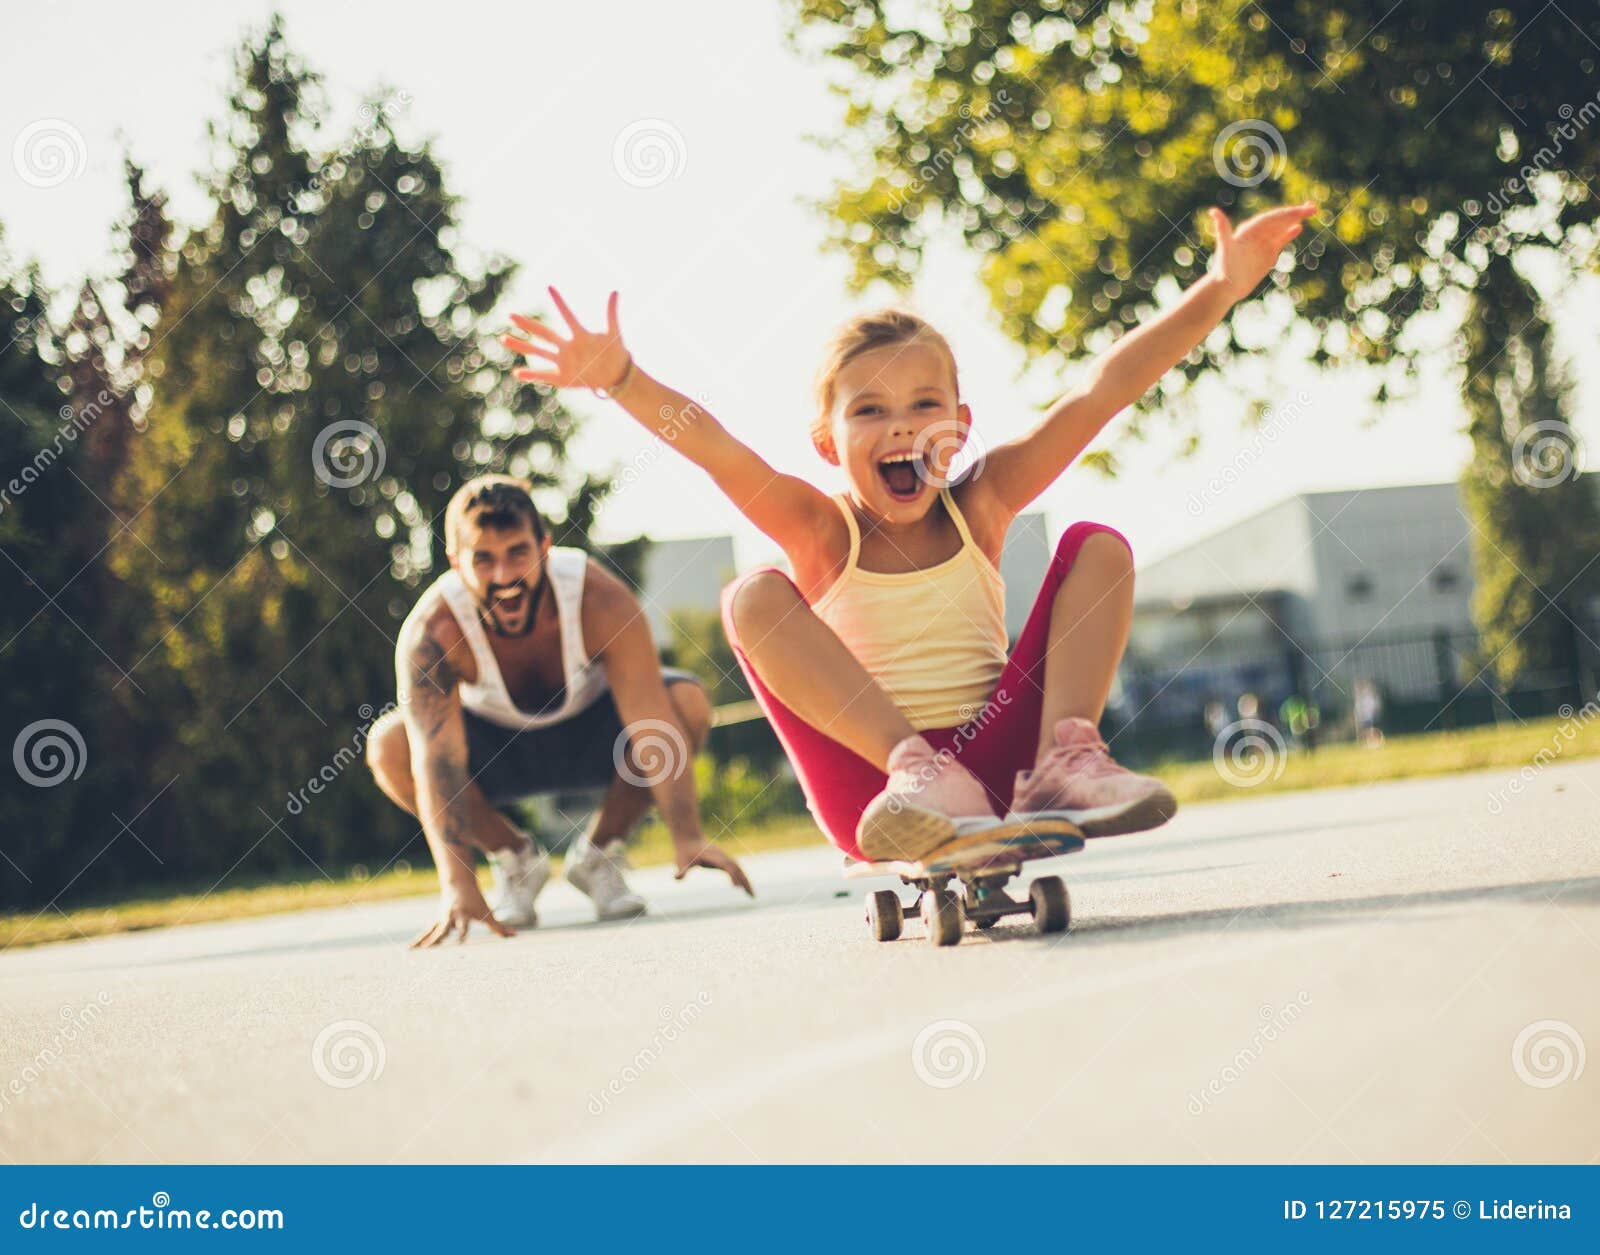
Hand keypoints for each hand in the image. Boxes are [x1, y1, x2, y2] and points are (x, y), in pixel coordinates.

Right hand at [409, 879, 514, 947]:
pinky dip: (420, 939)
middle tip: (430, 950)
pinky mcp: (437, 920)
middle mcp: (450, 917)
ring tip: (413, 953)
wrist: (458, 883)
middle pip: (443, 929)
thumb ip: (499, 927)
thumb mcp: (488, 913)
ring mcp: (441, 918)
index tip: (459, 942)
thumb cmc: (476, 901)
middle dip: (437, 939)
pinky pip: (427, 931)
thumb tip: (515, 936)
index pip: (462, 926)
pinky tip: (410, 949)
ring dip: (423, 941)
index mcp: (463, 915)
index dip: (461, 933)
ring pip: (431, 931)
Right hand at [500, 288, 630, 392]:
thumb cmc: (615, 353)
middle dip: (527, 325)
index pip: (568, 316)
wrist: (615, 376)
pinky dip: (531, 375)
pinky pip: (544, 375)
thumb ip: (612, 314)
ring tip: (503, 338)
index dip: (560, 302)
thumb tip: (615, 291)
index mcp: (580, 335)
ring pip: (538, 352)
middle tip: (511, 315)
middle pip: (544, 333)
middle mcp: (567, 347)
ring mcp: (563, 362)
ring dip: (521, 346)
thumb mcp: (615, 334)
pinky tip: (517, 373)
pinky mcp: (563, 378)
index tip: (550, 287)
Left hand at [673, 836, 754, 897]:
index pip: (726, 865)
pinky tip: (744, 888)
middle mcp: (722, 856)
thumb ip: (682, 869)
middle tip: (751, 895)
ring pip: (739, 869)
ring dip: (746, 881)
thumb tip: (677, 878)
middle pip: (737, 868)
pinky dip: (742, 878)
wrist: (689, 839)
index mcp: (713, 856)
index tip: (736, 887)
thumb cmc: (685, 852)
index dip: (732, 875)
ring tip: (752, 896)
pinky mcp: (724, 861)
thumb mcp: (682, 861)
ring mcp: (724, 858)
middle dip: (744, 881)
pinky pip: (736, 870)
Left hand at [1206, 201, 1317, 302]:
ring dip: (1295, 219)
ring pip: (1281, 228)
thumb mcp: (1225, 248)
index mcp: (1248, 230)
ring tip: (1311, 211)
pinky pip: (1279, 240)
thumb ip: (1222, 228)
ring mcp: (1262, 243)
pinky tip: (1298, 227)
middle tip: (1313, 207)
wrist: (1226, 288)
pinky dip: (1288, 234)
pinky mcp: (1266, 253)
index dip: (1285, 214)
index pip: (1270, 219)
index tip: (1301, 211)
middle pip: (1278, 221)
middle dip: (1295, 214)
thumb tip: (1213, 211)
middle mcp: (1256, 234)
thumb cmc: (1224, 269)